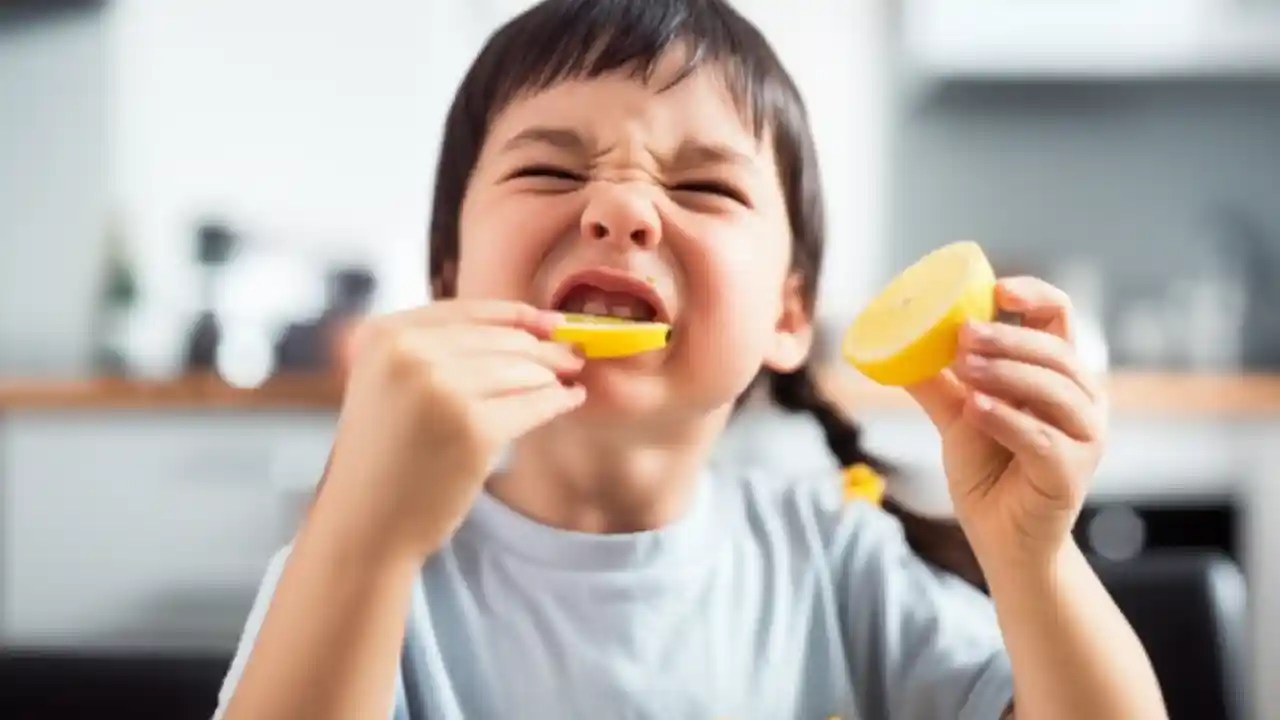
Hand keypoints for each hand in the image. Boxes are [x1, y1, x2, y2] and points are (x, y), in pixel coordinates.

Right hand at [316, 301, 585, 560]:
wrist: (364, 525)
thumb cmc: (381, 458)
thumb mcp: (388, 384)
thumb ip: (434, 350)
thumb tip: (520, 327)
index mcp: (384, 336)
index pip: (466, 310)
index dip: (516, 315)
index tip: (550, 321)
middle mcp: (409, 354)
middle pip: (500, 340)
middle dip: (542, 348)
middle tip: (571, 356)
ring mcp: (442, 390)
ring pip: (522, 370)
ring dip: (552, 376)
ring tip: (569, 380)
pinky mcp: (475, 430)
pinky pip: (534, 404)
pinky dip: (558, 402)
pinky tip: (570, 400)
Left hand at [906, 277, 1106, 566]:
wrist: (1002, 540)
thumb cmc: (989, 473)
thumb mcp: (956, 415)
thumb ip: (934, 380)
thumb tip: (891, 342)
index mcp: (1058, 374)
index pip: (1059, 317)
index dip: (1033, 294)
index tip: (997, 288)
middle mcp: (1082, 399)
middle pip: (1056, 350)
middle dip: (1008, 338)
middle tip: (963, 336)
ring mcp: (1083, 436)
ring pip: (1054, 389)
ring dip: (1007, 372)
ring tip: (964, 368)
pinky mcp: (1072, 471)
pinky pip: (1041, 437)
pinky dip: (1007, 418)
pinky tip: (975, 408)